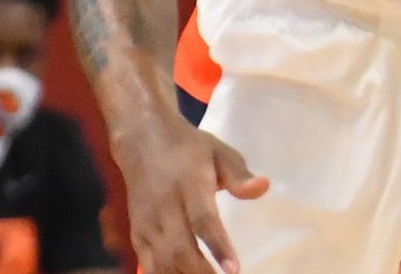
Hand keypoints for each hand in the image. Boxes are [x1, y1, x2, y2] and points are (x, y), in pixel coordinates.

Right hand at [115, 117, 268, 273]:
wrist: (142, 140)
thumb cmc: (189, 148)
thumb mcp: (219, 152)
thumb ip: (239, 174)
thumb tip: (263, 187)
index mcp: (189, 185)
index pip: (203, 220)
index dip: (218, 246)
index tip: (234, 269)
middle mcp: (164, 208)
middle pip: (180, 250)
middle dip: (201, 273)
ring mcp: (147, 223)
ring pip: (161, 262)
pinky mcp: (137, 234)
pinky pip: (148, 263)